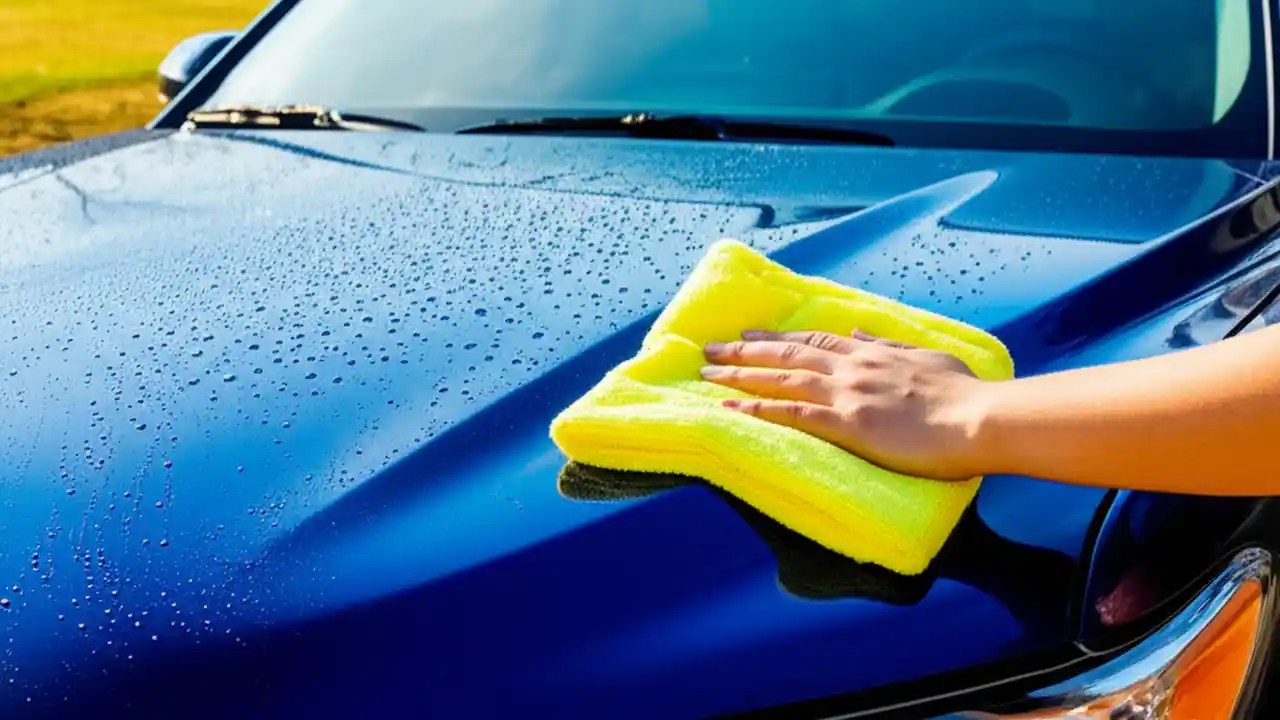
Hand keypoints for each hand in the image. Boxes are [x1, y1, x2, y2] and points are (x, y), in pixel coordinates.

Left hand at [701, 330, 995, 480]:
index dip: (778, 339)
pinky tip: (729, 410)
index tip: (750, 337)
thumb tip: (858, 332)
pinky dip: (755, 410)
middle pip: (786, 355)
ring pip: (780, 380)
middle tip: (710, 351)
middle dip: (744, 353)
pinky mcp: (846, 424)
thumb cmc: (964, 395)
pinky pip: (790, 415)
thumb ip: (889, 344)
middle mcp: (851, 368)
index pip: (815, 342)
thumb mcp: (927, 357)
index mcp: (871, 354)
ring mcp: (846, 394)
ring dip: (739, 377)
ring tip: (706, 375)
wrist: (979, 418)